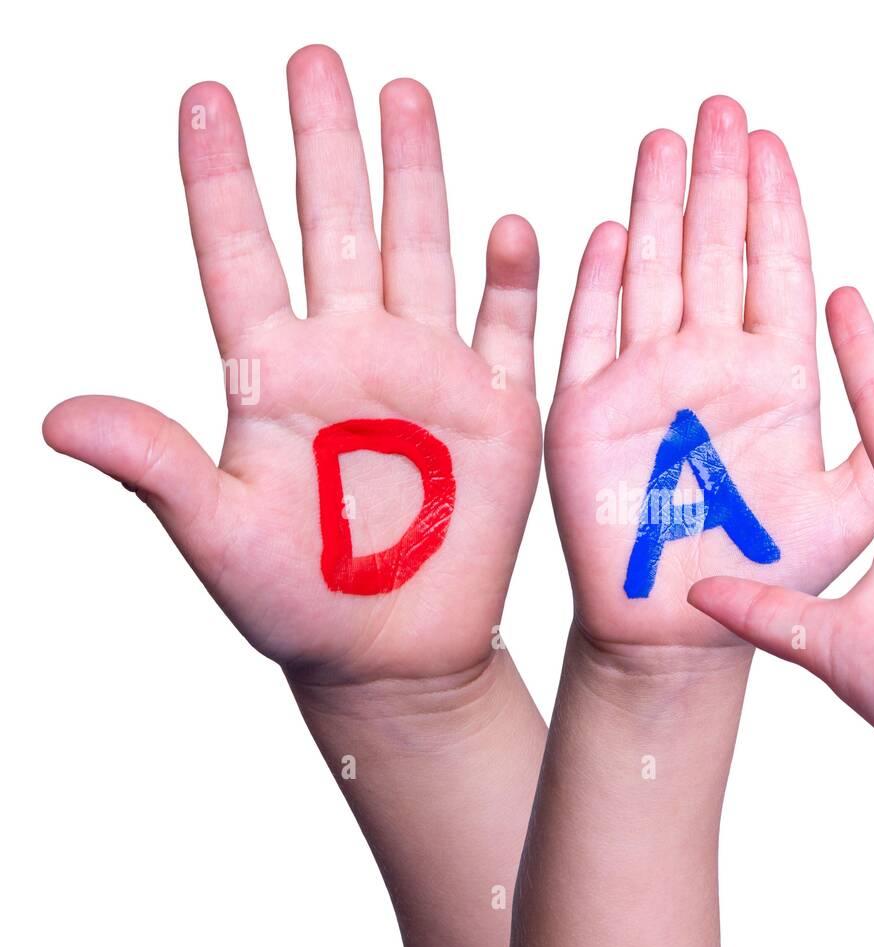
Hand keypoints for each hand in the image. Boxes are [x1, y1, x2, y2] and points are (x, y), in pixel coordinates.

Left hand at [43, 45, 540, 684]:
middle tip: (314, 59)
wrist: (393, 654)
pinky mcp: (493, 411)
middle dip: (323, 142)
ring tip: (404, 97)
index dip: (221, 178)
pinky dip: (512, 280)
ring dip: (413, 178)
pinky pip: (506, 329)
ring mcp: (424, 376)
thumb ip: (154, 464)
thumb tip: (55, 417)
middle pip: (332, 226)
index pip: (239, 253)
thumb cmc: (298, 601)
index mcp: (273, 375)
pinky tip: (510, 226)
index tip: (206, 96)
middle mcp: (347, 356)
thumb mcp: (216, 535)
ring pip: (417, 251)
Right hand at [545, 97, 873, 651]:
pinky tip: (606, 229)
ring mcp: (648, 382)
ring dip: (656, 208)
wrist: (681, 625)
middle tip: (723, 111)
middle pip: (714, 252)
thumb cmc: (762, 566)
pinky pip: (592, 334)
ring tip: (665, 142)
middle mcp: (711, 365)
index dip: (775, 205)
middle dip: (718, 181)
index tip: (774, 143)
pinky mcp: (591, 412)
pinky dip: (596, 285)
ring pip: (652, 273)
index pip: (775, 269)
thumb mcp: (848, 511)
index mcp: (774, 376)